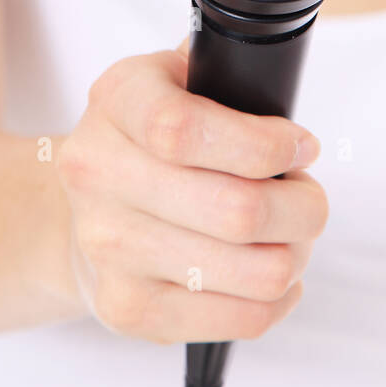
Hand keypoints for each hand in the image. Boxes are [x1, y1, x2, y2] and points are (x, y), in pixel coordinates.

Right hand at [56, 36, 327, 343]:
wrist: (79, 212)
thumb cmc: (146, 139)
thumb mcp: (169, 77)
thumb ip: (218, 68)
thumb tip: (275, 73)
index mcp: (116, 101)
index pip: (185, 131)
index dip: (264, 144)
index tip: (300, 144)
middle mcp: (100, 174)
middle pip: (238, 212)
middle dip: (303, 205)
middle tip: (306, 194)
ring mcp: (109, 248)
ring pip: (255, 271)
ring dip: (296, 252)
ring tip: (290, 234)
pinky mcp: (130, 309)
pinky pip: (243, 318)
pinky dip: (278, 297)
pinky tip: (268, 269)